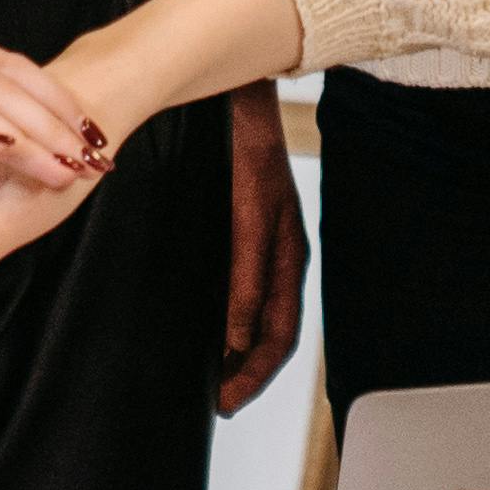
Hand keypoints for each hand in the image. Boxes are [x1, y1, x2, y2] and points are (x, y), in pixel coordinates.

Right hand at [215, 83, 308, 412]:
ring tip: (226, 384)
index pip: (277, 327)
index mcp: (281, 250)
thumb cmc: (226, 148)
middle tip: (225, 405)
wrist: (238, 85)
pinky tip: (228, 332)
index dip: (257, 370)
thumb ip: (222, 258)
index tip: (228, 398)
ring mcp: (279, 224)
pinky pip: (255, 264)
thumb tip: (200, 307)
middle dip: (255, 376)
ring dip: (251, 354)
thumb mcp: (228, 212)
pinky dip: (244, 306)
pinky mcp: (260, 201)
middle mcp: (288, 244)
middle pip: (282, 330)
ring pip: (275, 307)